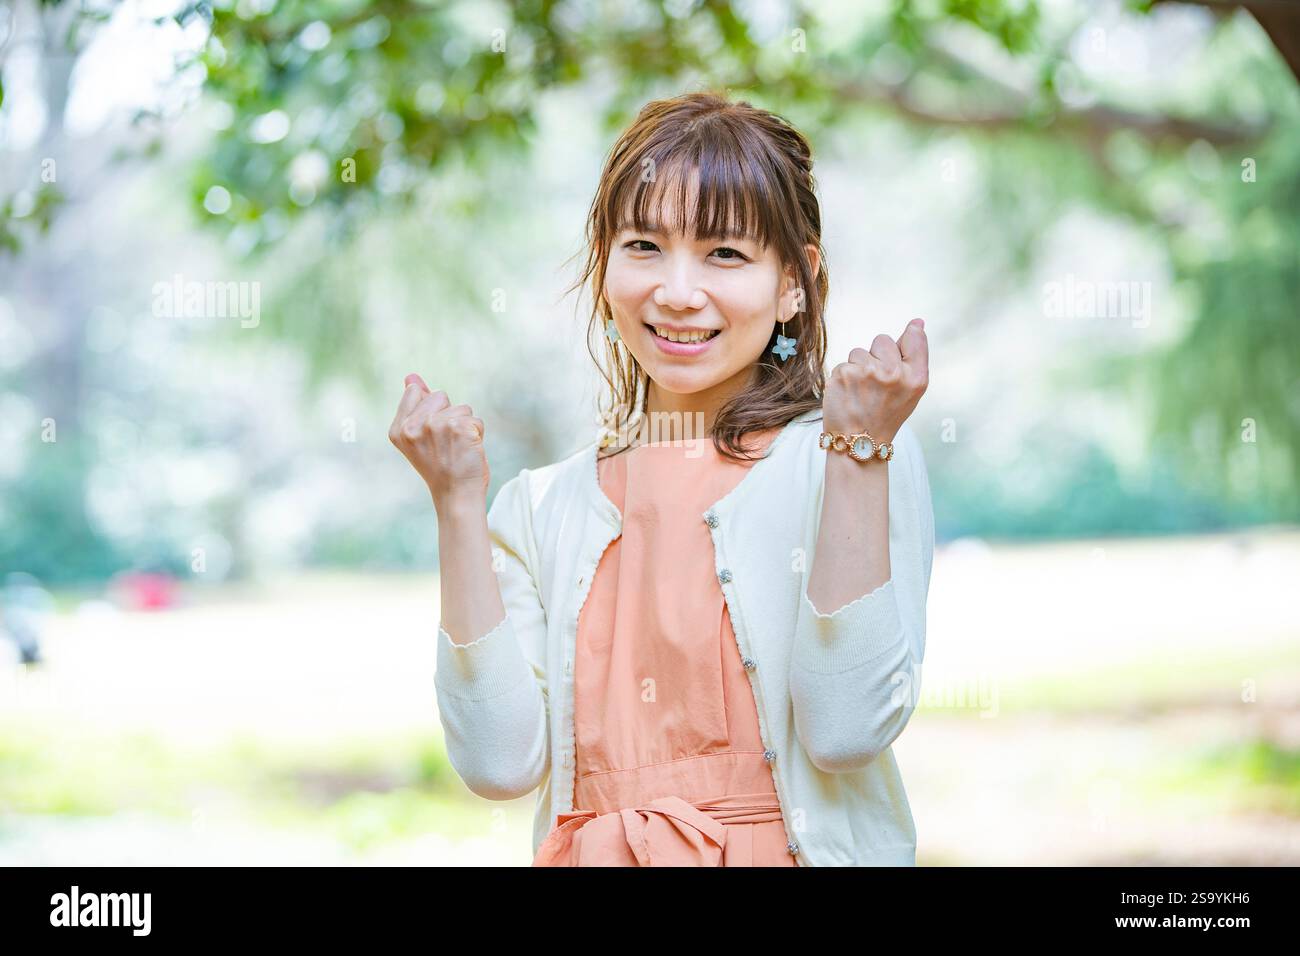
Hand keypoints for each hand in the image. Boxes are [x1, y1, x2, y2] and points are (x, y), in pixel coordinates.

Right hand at [389, 373, 489, 508]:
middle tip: (446, 444)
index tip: (431, 436)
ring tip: (457, 449)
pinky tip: (468, 451)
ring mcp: (435, 425)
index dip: (430, 410)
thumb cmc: (441, 467)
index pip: (415, 392)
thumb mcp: (421, 436)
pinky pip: (476, 420)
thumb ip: (415, 405)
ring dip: (465, 426)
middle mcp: (413, 426)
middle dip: (449, 415)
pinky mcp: (459, 427)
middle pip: (440, 395)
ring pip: (462, 408)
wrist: (457, 495)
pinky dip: (477, 434)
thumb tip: (411, 376)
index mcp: (398, 429)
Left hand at [823, 318, 928, 444]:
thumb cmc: (886, 413)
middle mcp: (893, 373)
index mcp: (916, 377)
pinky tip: (848, 395)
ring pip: (859, 352)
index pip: (914, 337)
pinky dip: (844, 377)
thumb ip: (915, 355)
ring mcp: (867, 373)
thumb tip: (917, 322)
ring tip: (861, 392)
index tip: (895, 361)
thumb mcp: (911, 390)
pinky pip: (844, 363)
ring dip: (858, 368)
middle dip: (877, 357)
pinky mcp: (843, 374)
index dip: (901, 347)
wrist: (859, 442)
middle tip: (876, 385)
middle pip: (882, 340)